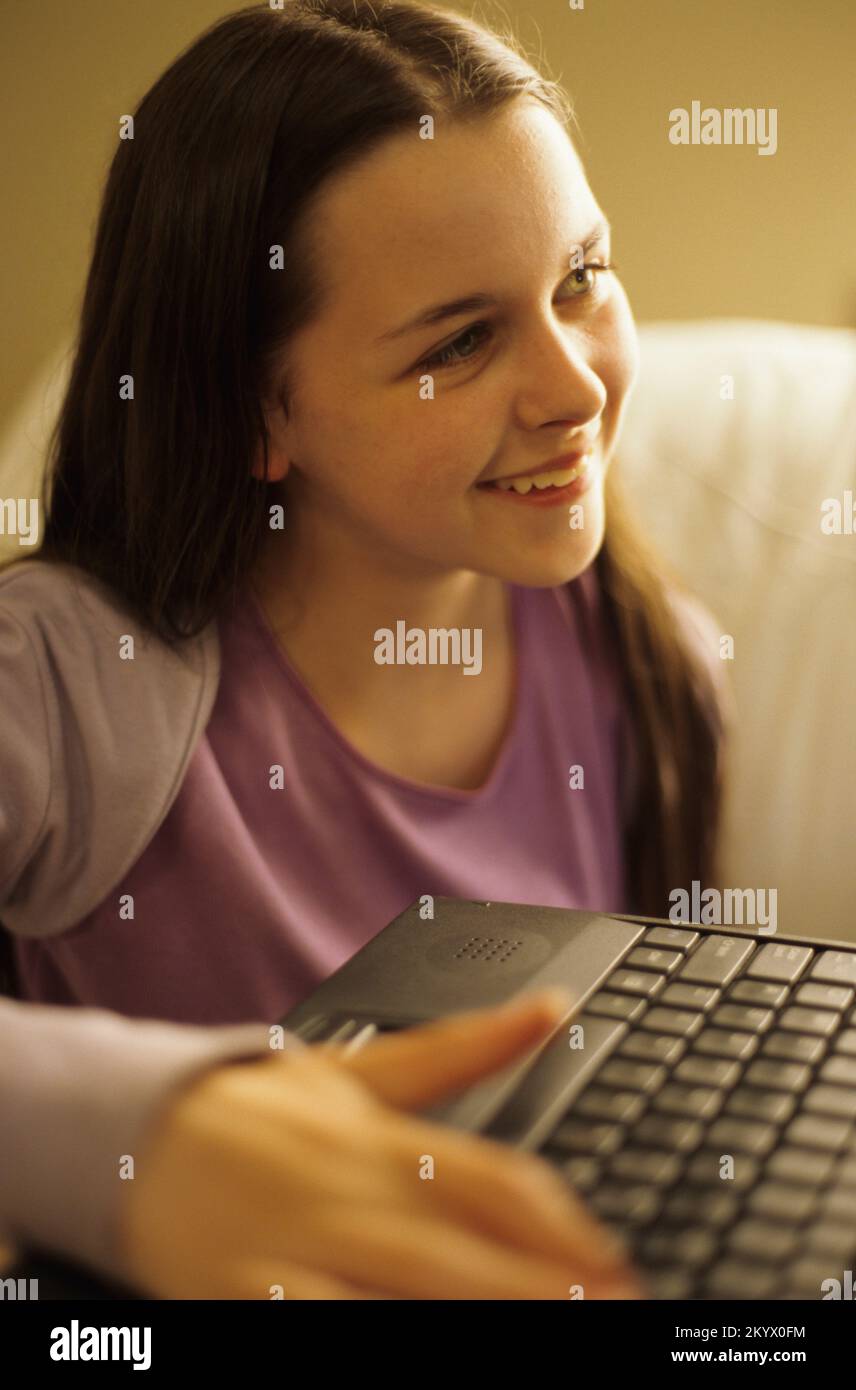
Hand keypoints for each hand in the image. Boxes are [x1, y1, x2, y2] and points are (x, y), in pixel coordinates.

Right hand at [117, 992, 646, 1298]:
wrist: (136, 1130)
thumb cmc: (260, 1109)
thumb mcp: (360, 1066)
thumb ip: (461, 1045)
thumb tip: (551, 1006)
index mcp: (383, 1139)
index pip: (491, 1179)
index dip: (561, 1224)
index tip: (614, 1258)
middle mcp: (350, 1196)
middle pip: (463, 1249)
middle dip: (544, 1286)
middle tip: (616, 1306)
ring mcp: (296, 1251)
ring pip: (400, 1295)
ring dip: (475, 1316)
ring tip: (547, 1335)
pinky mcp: (246, 1295)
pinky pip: (318, 1324)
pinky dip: (367, 1332)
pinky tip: (417, 1349)